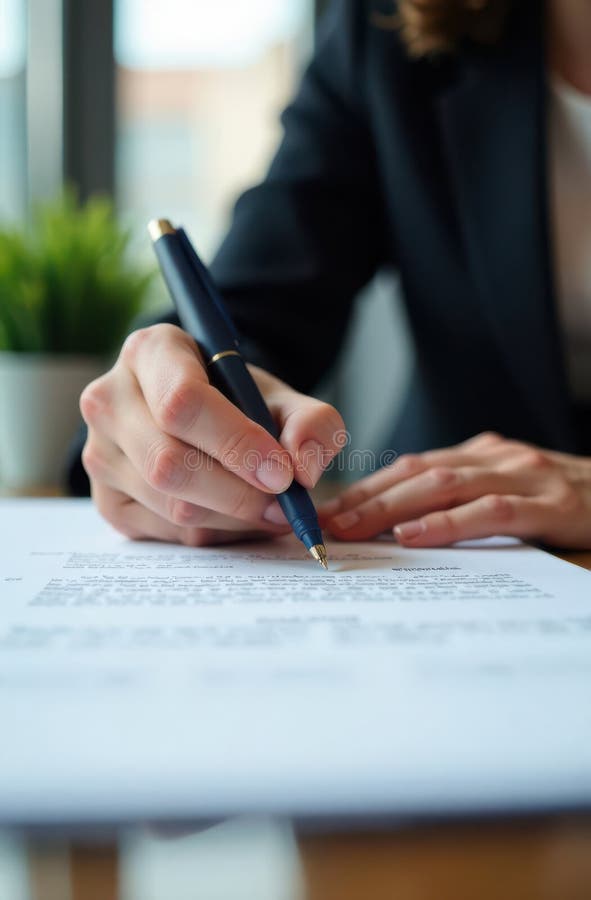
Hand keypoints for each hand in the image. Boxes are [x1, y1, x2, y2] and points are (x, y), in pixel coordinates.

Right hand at [80, 324, 344, 545]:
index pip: (182, 402)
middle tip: (285, 505)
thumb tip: (303, 468)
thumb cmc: (240, 402)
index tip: (282, 472)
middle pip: (169, 463)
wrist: (204, 419)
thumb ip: (312, 423)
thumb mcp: (283, 399)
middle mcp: (109, 399)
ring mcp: (99, 453)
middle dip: (239, 494)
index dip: (237, 443)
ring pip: (170, 505)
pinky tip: (235, 515)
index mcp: (150, 351)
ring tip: (268, 509)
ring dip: (233, 518)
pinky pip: (166, 533)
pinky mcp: (107, 500)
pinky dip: (214, 533)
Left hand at [318, 432, 590, 548]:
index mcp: (481, 454)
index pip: (411, 466)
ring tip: (352, 528)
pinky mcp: (552, 503)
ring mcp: (525, 474)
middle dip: (366, 498)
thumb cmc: (562, 503)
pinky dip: (449, 522)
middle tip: (324, 522)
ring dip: (392, 508)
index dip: (367, 488)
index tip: (327, 511)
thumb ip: (463, 500)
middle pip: (418, 473)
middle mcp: (497, 457)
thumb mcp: (509, 491)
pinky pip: (491, 511)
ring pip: (445, 485)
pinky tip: (415, 535)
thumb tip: (398, 527)